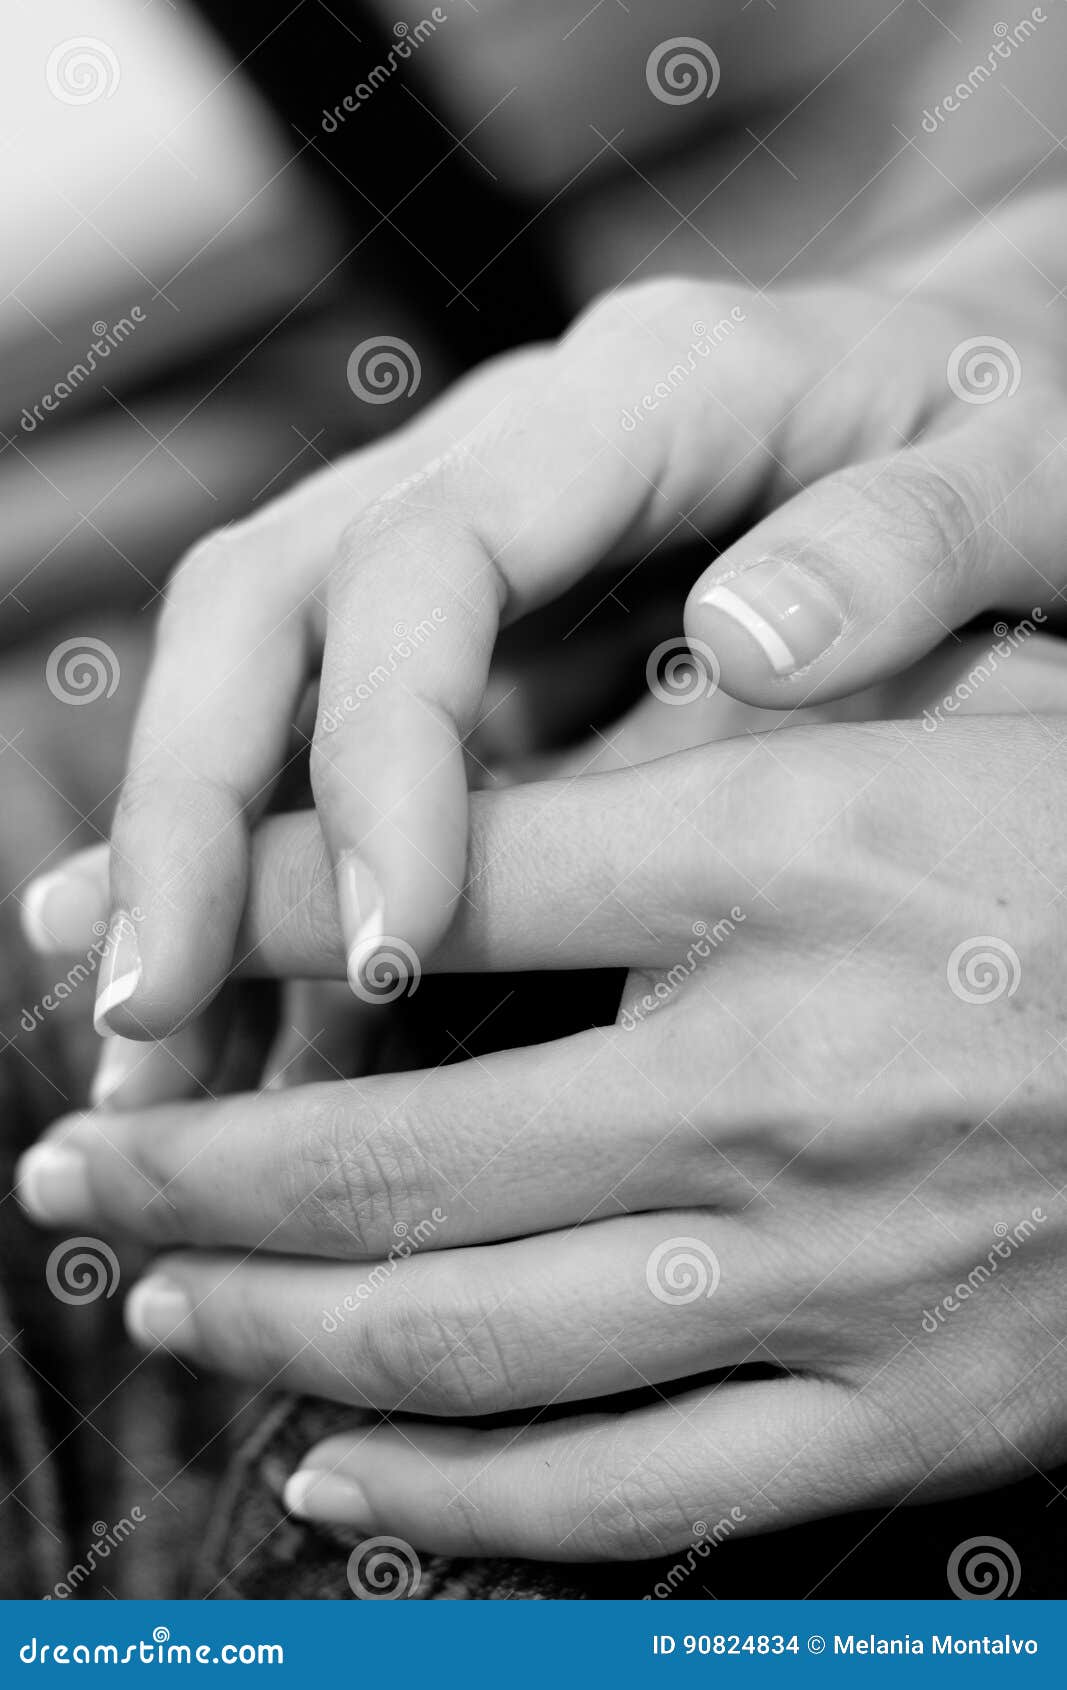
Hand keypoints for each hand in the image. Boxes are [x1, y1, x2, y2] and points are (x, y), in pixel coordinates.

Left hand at [18, 714, 1066, 1560]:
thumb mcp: (921, 724)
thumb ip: (688, 749)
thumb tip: (444, 795)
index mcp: (790, 858)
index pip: (424, 885)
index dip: (230, 911)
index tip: (100, 952)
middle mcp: (786, 1075)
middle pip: (399, 1148)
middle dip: (194, 1166)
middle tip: (71, 1164)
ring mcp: (840, 1275)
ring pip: (473, 1341)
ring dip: (279, 1324)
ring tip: (161, 1297)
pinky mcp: (904, 1417)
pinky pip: (626, 1497)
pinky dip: (452, 1496)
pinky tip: (334, 1465)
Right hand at [30, 232, 1066, 1045]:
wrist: (972, 392)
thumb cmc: (1011, 431)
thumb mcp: (1021, 465)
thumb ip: (914, 542)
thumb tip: (747, 644)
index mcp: (643, 392)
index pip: (428, 558)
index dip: (377, 748)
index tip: (388, 942)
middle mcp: (513, 450)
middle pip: (267, 604)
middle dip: (193, 813)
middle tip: (155, 1014)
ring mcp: (470, 538)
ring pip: (257, 683)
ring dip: (191, 872)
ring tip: (159, 1072)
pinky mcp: (468, 634)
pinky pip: (329, 752)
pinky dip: (280, 891)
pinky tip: (257, 1033)